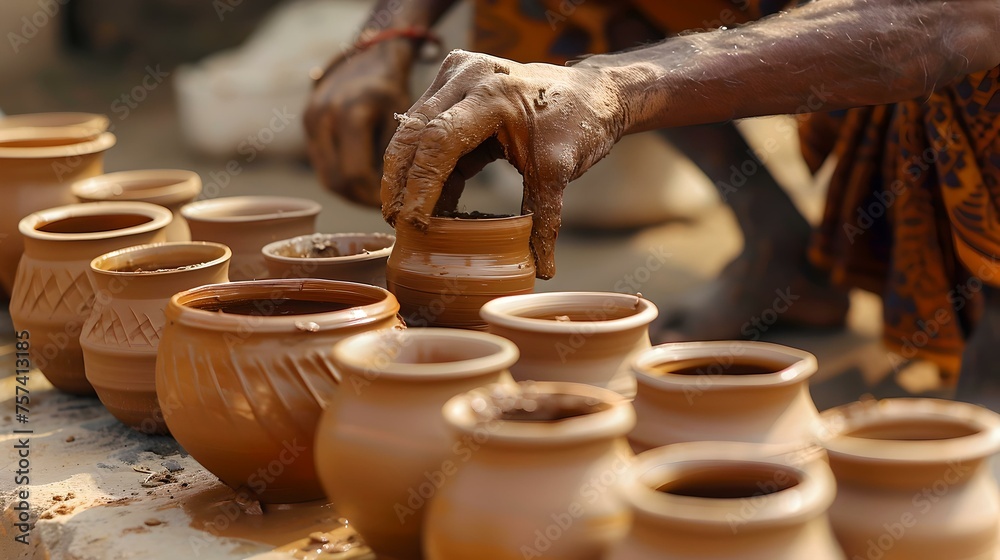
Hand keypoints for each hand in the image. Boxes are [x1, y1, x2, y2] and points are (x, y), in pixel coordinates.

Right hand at [305, 42, 413, 206]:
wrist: (371, 52)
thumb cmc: (394, 87)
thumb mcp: (402, 119)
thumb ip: (393, 156)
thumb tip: (395, 198)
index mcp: (350, 114)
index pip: (354, 176)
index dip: (373, 198)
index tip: (392, 205)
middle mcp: (323, 117)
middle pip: (336, 181)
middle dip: (361, 199)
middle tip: (383, 206)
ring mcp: (311, 120)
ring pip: (325, 177)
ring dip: (349, 192)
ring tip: (374, 196)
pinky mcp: (307, 122)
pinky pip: (322, 163)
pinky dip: (340, 176)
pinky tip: (362, 179)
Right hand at [381, 50, 630, 278]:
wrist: (589, 94)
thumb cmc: (578, 124)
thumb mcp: (559, 171)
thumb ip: (543, 219)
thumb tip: (541, 270)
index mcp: (494, 92)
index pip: (439, 140)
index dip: (421, 185)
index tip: (413, 223)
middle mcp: (468, 75)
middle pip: (415, 132)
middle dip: (401, 181)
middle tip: (395, 222)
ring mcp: (457, 76)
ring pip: (414, 129)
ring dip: (407, 174)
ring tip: (404, 215)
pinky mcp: (453, 86)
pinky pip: (428, 128)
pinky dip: (427, 165)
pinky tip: (428, 200)